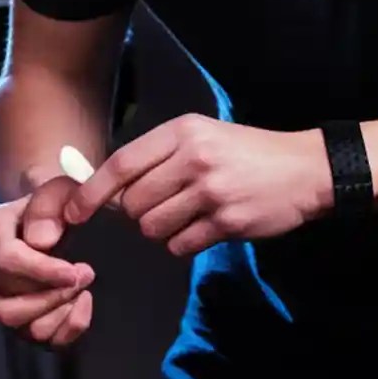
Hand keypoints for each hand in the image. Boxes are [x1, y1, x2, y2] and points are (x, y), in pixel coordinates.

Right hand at [0, 177, 95, 347]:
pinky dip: (64, 329)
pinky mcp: (12, 316)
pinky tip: (81, 306)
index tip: (77, 271)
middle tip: (85, 275)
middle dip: (53, 294)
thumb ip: (51, 203)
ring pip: (17, 323)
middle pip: (8, 301)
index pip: (7, 259)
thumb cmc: (55, 203)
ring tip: (82, 290)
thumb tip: (42, 241)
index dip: (43, 271)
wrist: (54, 216)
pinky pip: (34, 337)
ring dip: (57, 312)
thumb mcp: (59, 189)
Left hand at [64, 114, 331, 256]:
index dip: (91, 192)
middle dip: (138, 214)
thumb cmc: (246, 152)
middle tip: (163, 205)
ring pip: (153, 228)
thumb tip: (109, 191)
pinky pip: (180, 245)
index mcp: (182, 133)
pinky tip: (204, 228)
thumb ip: (159, 157)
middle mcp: (193, 159)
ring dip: (161, 229)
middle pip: (133, 203)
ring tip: (187, 215)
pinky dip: (183, 243)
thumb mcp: (202, 137)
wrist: (304, 170)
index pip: (121, 164)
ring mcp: (211, 192)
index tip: (74, 212)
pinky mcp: (227, 222)